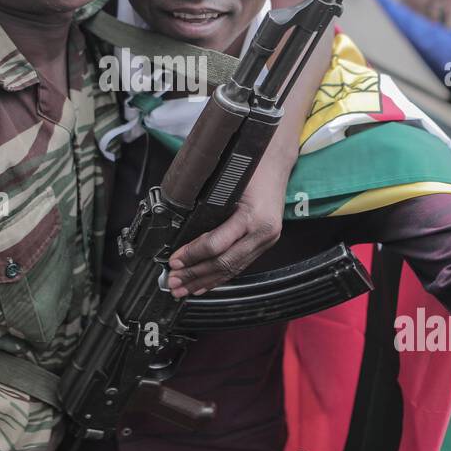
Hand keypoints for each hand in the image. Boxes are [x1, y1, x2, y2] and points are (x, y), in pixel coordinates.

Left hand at [165, 167, 284, 297]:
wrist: (276, 161)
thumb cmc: (252, 166)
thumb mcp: (228, 183)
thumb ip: (209, 208)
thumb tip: (180, 230)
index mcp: (253, 217)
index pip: (217, 245)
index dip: (192, 255)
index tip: (174, 261)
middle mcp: (263, 233)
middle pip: (224, 263)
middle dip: (195, 275)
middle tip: (174, 282)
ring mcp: (266, 240)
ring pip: (233, 269)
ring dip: (206, 281)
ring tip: (184, 289)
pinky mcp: (265, 243)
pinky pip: (240, 265)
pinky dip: (221, 276)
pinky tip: (205, 284)